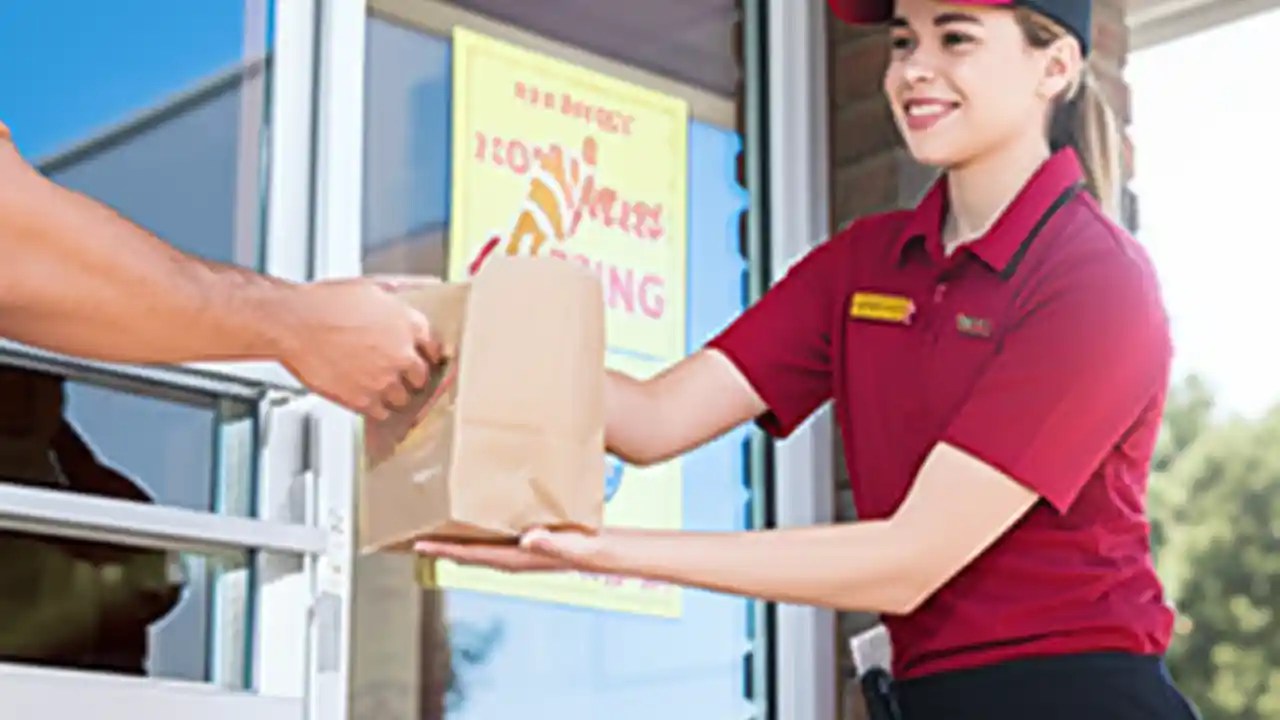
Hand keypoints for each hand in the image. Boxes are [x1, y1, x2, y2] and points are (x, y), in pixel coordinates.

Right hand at [275, 278, 442, 418]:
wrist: (293, 324)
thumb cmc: (324, 303)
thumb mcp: (369, 288)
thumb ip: (395, 295)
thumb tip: (409, 289)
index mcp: (408, 324)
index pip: (435, 347)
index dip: (428, 355)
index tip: (424, 359)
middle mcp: (402, 354)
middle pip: (422, 377)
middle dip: (412, 377)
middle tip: (401, 376)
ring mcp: (385, 379)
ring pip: (403, 398)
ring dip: (394, 395)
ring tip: (379, 387)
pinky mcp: (364, 399)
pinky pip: (381, 412)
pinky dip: (376, 408)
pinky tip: (367, 399)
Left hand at [413, 528, 607, 573]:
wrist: (614, 552)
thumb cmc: (597, 549)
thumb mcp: (576, 546)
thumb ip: (553, 544)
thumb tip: (527, 539)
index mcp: (521, 557)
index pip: (473, 555)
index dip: (445, 550)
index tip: (418, 545)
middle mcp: (517, 555)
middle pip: (470, 553)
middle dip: (443, 546)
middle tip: (414, 536)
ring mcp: (524, 549)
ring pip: (482, 544)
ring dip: (459, 538)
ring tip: (437, 525)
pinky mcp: (533, 539)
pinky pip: (498, 534)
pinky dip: (481, 528)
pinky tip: (480, 516)